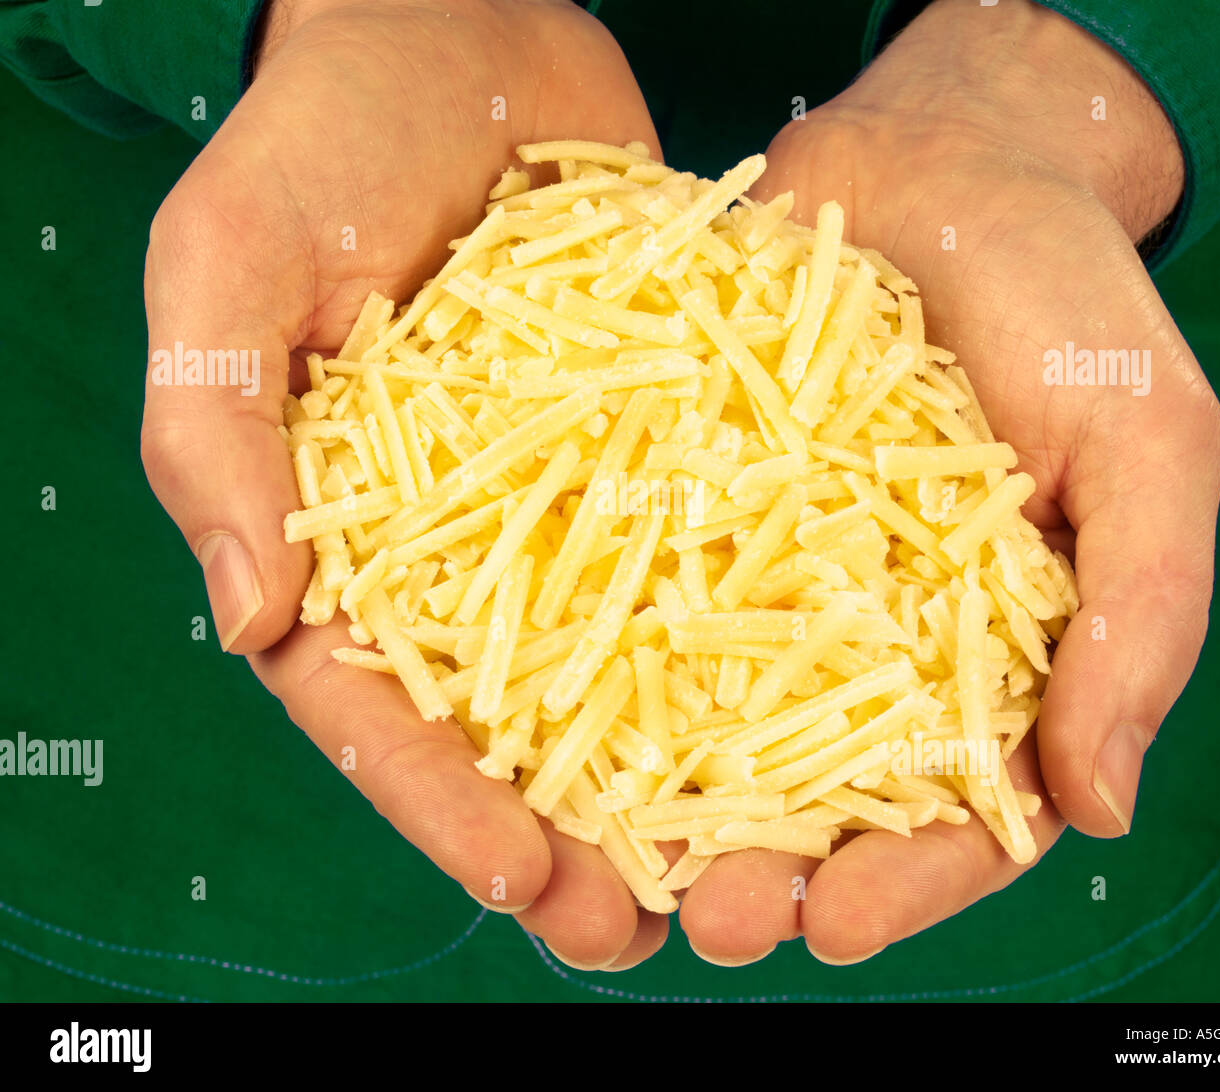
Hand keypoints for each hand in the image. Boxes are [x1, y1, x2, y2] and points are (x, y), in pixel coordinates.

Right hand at [141, 0, 668, 969]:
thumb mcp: (224, 273)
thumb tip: (251, 623)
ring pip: (603, 659)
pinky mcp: (639, 438)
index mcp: (335, 533)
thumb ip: (214, 438)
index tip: (523, 886)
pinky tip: (801, 697)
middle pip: (499, 717)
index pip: (374, 704)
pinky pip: (684, 542)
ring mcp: (552, 495)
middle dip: (561, 828)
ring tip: (730, 861)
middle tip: (637, 925)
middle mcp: (450, 539)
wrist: (445, 30)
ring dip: (658, 768)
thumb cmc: (310, 144)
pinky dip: (732, 623)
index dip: (441, 805)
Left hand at [676, 0, 1219, 965]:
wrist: (946, 164)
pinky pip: (632, 583)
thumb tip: (1097, 810)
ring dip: (655, 795)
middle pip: (808, 787)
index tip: (838, 922)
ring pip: (703, 713)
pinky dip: (587, 642)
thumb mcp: (1146, 448)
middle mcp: (859, 636)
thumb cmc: (1071, 305)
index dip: (903, 878)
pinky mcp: (682, 499)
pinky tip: (534, 700)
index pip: (950, 807)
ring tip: (601, 856)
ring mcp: (760, 572)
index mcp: (981, 654)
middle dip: (760, 863)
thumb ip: (1137, 621)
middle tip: (708, 915)